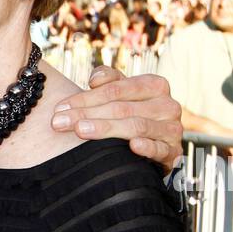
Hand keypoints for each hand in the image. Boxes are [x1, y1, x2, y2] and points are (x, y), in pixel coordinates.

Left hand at [51, 66, 182, 171]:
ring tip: (80, 130)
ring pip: (136, 126)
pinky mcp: (173, 152)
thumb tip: (94, 79)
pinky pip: (160, 149)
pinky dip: (147, 147)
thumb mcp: (123, 94)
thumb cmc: (134, 115)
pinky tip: (133, 146)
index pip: (116, 89)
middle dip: (87, 114)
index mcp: (155, 85)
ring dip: (107, 129)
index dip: (86, 98)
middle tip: (59, 122)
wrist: (158, 145)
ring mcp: (172, 129)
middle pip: (122, 108)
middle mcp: (167, 105)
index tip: (60, 108)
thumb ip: (109, 81)